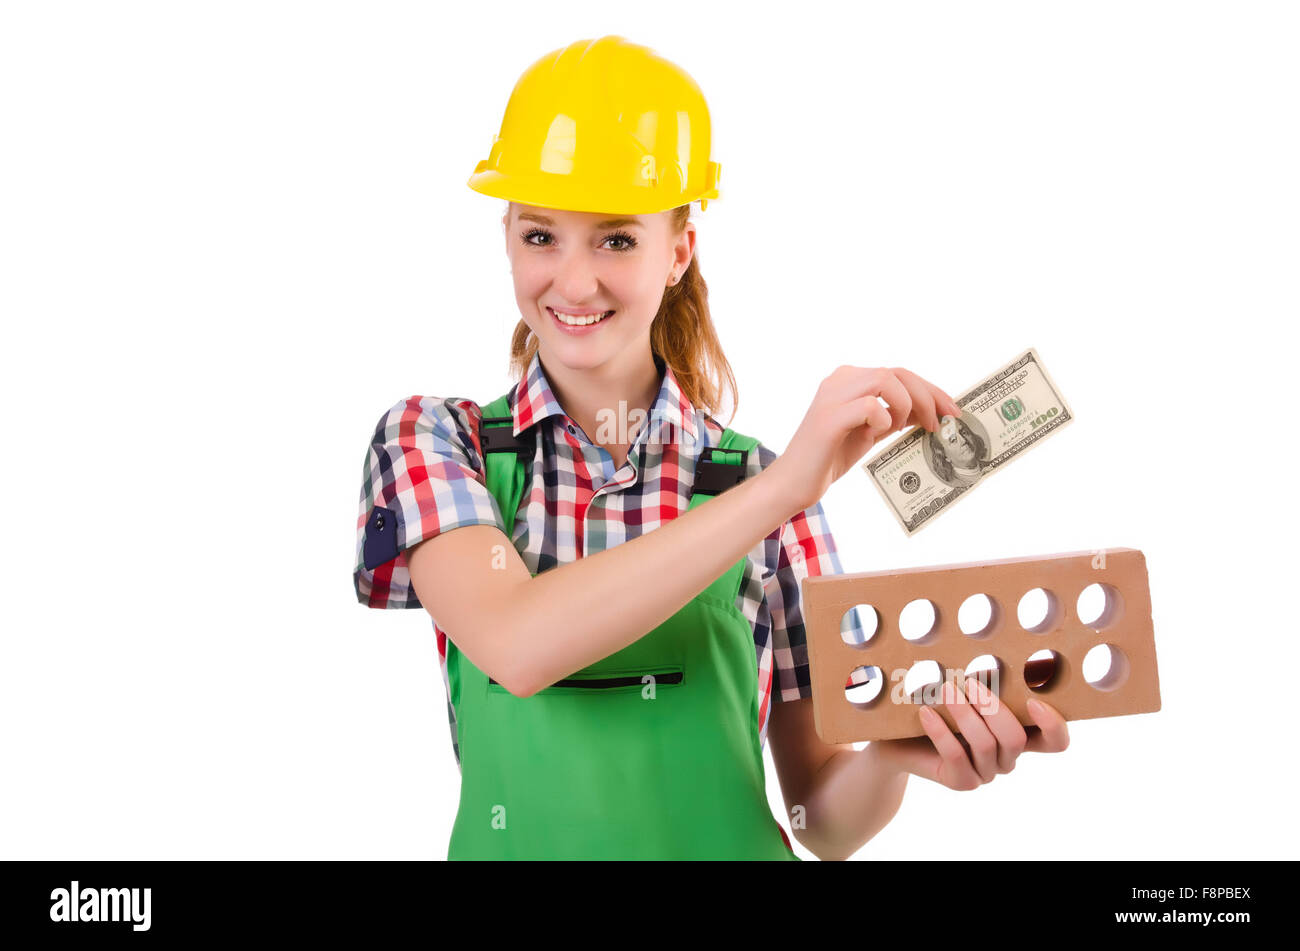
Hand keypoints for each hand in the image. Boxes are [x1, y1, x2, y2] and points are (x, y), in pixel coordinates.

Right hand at [770, 365, 961, 513]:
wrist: (794, 482)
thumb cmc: (829, 457)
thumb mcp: (869, 432)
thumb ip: (893, 417)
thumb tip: (928, 411)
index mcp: (848, 380)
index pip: (898, 373)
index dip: (930, 389)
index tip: (951, 410)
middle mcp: (839, 380)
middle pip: (897, 372)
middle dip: (928, 396)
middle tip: (942, 422)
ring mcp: (832, 396)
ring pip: (885, 380)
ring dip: (907, 404)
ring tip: (907, 428)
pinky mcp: (829, 418)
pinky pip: (870, 406)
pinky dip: (882, 419)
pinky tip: (875, 433)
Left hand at [873, 676, 1069, 789]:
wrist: (901, 739)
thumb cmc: (938, 707)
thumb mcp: (964, 691)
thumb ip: (984, 680)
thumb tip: (989, 652)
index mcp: (1017, 734)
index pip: (1055, 742)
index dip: (1053, 726)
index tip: (1034, 701)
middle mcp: (1007, 757)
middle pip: (1016, 739)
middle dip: (994, 708)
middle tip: (971, 682)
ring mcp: (985, 772)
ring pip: (985, 745)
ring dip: (964, 713)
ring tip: (945, 690)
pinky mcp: (961, 781)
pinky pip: (956, 757)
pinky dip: (941, 732)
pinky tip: (926, 713)